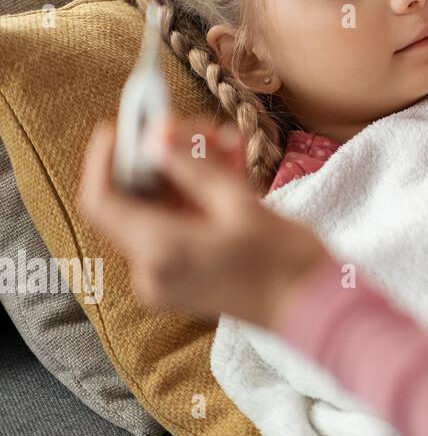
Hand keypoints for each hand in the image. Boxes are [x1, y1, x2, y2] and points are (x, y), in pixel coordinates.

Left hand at [76, 115, 333, 328]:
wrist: (316, 310)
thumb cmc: (286, 262)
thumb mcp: (242, 205)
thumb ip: (192, 169)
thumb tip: (155, 139)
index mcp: (161, 252)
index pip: (102, 200)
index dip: (105, 159)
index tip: (123, 125)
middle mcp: (152, 269)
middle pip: (135, 200)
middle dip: (162, 158)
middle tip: (199, 129)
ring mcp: (166, 277)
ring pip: (159, 210)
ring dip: (186, 173)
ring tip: (227, 144)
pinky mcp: (184, 277)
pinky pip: (177, 227)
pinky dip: (196, 197)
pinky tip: (230, 170)